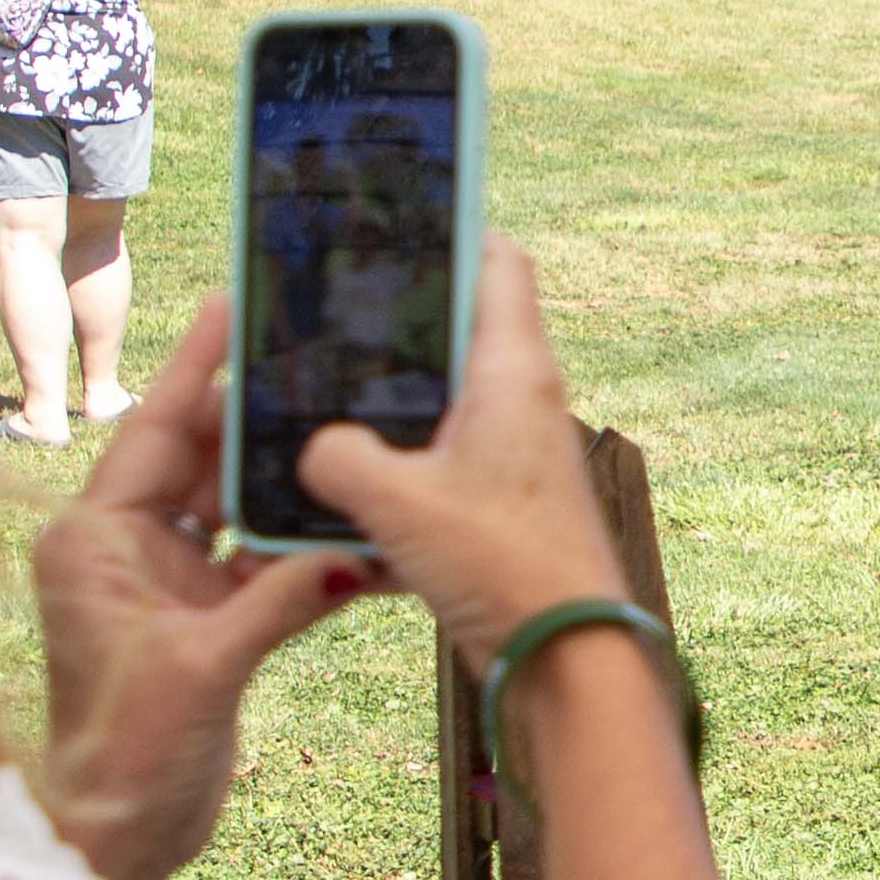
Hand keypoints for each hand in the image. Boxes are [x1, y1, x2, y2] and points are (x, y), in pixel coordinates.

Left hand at [29, 295, 367, 879]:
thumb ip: (279, 601)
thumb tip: (356, 553)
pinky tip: (354, 524)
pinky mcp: (203, 618)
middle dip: (252, 413)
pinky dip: (303, 548)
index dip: (196, 368)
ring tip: (341, 423)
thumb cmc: (126, 752)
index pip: (151, 431)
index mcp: (92, 539)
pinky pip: (261, 561)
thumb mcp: (205, 666)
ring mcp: (164, 582)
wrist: (122, 833)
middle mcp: (122, 548)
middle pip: (196, 458)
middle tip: (308, 352)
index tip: (231, 304)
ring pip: (234, 505)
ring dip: (285, 480)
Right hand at [294, 242, 631, 669]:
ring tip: (317, 390)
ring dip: (389, 399)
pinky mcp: (501, 503)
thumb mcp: (397, 503)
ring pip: (442, 400)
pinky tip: (343, 482)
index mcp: (514, 371)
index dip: (450, 228)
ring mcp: (515, 453)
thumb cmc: (504, 567)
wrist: (566, 660)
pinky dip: (397, 463)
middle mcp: (523, 401)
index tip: (390, 218)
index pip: (497, 260)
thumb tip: (313, 446)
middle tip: (325, 307)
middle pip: (458, 329)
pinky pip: (440, 461)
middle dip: (395, 319)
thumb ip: (339, 457)